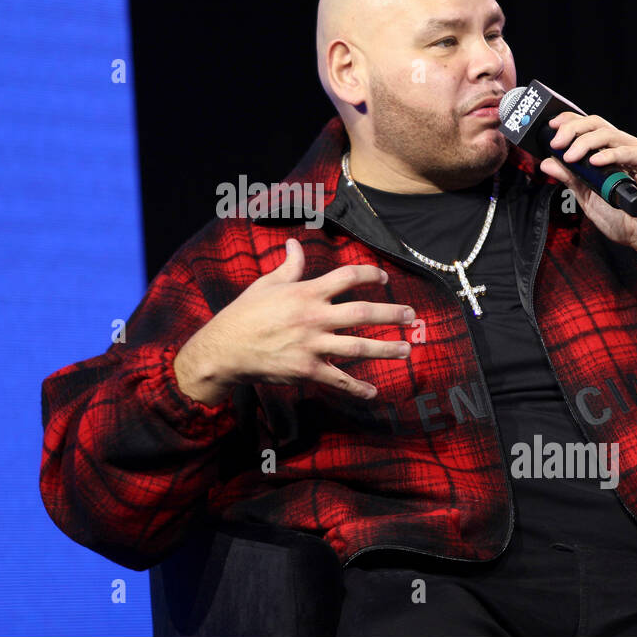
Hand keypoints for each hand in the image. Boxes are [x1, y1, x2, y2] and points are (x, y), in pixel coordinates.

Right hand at [173, 238, 416, 404]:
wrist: (225, 349)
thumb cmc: (244, 314)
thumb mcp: (265, 284)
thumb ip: (288, 266)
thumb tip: (295, 244)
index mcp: (306, 293)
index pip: (347, 277)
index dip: (369, 275)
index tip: (384, 278)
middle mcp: (314, 317)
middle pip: (362, 313)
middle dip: (391, 314)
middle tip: (411, 316)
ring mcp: (312, 346)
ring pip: (358, 347)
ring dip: (386, 349)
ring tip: (406, 350)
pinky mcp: (307, 370)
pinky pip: (338, 380)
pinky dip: (357, 388)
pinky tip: (373, 393)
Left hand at [538, 112, 636, 262]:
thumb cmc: (623, 218)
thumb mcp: (587, 196)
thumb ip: (570, 178)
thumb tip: (547, 162)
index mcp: (608, 153)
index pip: (588, 127)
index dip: (569, 122)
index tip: (551, 127)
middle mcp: (623, 147)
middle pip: (596, 124)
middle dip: (572, 129)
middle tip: (556, 144)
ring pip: (608, 134)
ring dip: (584, 143)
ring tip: (570, 157)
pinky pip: (628, 151)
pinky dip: (609, 155)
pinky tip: (594, 162)